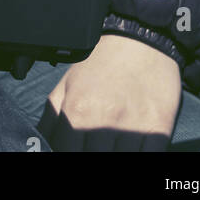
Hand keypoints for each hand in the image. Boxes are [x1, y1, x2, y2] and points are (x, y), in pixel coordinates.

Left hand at [38, 33, 181, 150]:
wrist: (140, 37)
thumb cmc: (101, 62)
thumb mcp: (66, 83)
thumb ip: (51, 119)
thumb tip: (40, 146)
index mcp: (78, 111)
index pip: (66, 155)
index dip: (70, 153)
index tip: (76, 147)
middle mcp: (105, 122)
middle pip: (95, 161)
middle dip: (93, 154)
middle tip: (96, 142)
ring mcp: (134, 128)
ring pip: (121, 162)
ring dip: (117, 155)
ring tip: (115, 140)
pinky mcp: (159, 129)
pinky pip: (149, 160)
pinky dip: (141, 156)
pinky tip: (134, 144)